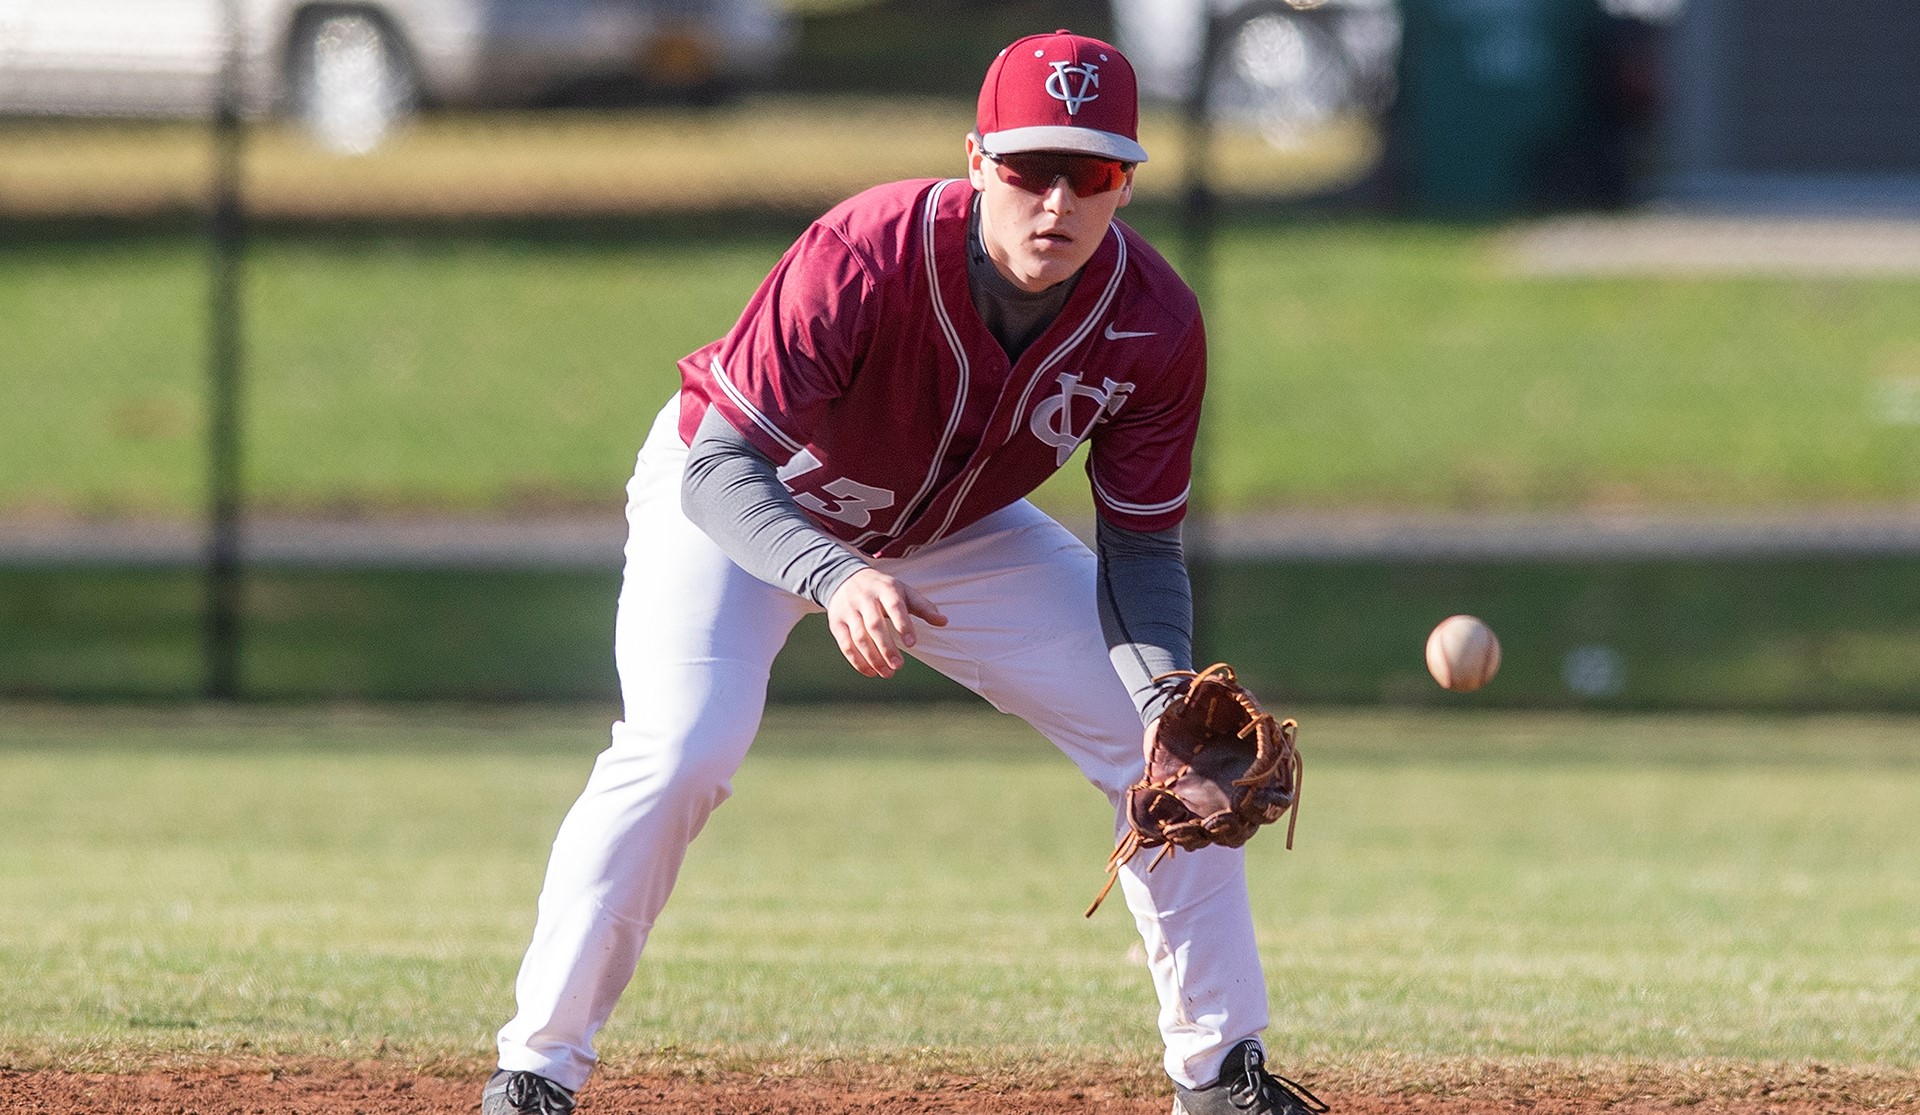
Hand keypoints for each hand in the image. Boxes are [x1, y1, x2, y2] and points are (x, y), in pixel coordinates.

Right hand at [827, 568, 947, 677]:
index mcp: (885, 589)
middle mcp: (864, 598)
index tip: (912, 644)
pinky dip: (857, 661)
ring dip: (873, 658)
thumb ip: (923, 607)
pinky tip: (871, 672)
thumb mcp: (903, 591)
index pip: (894, 607)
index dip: (903, 625)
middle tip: (899, 666)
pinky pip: (845, 644)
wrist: (845, 578)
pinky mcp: (836, 623)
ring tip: (887, 673)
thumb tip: (944, 622)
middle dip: (887, 648)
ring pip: (859, 637)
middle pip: (874, 625)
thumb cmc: (882, 589)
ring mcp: (848, 610)